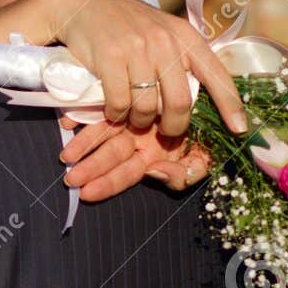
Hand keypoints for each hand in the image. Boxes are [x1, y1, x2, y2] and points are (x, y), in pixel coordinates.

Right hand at [39, 0, 246, 137]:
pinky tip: (113, 109)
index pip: (217, 75)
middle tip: (166, 132)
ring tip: (133, 117)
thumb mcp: (162, 32)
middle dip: (174, 127)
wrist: (83, 2)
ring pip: (147, 107)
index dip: (231, 106)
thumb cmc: (127, 25)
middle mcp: (165, 41)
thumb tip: (201, 100)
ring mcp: (137, 49)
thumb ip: (182, 60)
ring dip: (139, 121)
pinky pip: (120, 103)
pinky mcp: (109, 58)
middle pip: (180, 103)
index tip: (240, 129)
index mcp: (185, 37)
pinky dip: (117, 114)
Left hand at [59, 116, 213, 200]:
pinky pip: (104, 107)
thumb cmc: (217, 134)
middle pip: (112, 156)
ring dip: (84, 145)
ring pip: (105, 133)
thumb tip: (157, 172)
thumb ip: (185, 173)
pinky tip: (68, 121)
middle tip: (70, 179)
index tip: (88, 192)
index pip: (127, 173)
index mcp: (155, 158)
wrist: (221, 102)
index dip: (109, 183)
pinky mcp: (129, 95)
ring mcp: (133, 119)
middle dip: (91, 168)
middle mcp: (140, 140)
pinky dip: (85, 116)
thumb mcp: (205, 159)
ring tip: (66, 155)